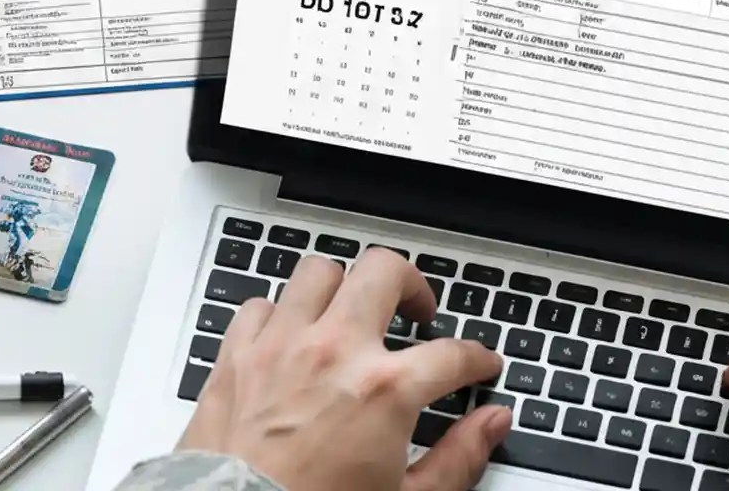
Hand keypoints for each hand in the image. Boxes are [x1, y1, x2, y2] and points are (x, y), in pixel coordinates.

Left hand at [178, 248, 511, 490]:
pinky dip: (281, 314)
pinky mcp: (236, 357)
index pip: (453, 352)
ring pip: (320, 272)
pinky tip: (292, 337)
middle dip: (411, 284)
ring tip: (352, 313)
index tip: (479, 364)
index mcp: (384, 390)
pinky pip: (261, 306)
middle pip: (385, 271)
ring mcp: (281, 347)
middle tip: (416, 312)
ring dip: (343, 288)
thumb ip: (458, 457)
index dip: (478, 357)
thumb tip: (493, 423)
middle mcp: (334, 351)